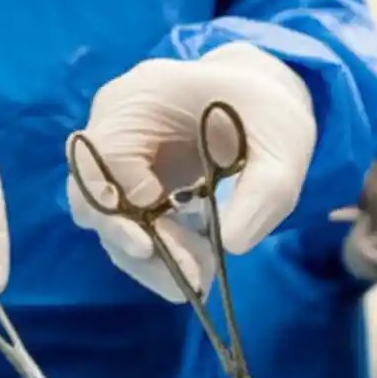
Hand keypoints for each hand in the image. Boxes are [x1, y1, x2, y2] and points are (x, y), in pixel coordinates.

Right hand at [68, 43, 315, 302]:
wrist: (262, 102)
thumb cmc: (270, 113)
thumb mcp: (284, 146)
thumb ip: (264, 192)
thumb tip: (231, 244)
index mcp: (140, 98)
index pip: (102, 154)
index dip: (120, 201)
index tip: (155, 241)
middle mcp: (114, 125)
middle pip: (91, 194)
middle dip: (136, 244)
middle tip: (191, 278)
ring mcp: (117, 156)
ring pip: (107, 220)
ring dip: (148, 259)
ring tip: (201, 279)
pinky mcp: (131, 184)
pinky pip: (129, 224)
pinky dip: (158, 252)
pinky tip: (197, 269)